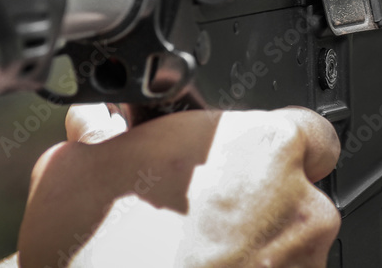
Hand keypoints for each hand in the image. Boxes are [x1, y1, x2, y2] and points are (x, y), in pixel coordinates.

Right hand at [18, 105, 340, 267]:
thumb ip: (99, 135)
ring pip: (288, 248)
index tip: (240, 162)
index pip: (307, 133)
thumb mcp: (74, 169)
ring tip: (193, 259)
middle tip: (199, 218)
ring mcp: (303, 265)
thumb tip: (95, 127)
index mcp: (265, 147)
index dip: (272, 149)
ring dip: (253, 251)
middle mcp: (301, 205)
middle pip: (296, 194)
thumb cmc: (103, 255)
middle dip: (255, 205)